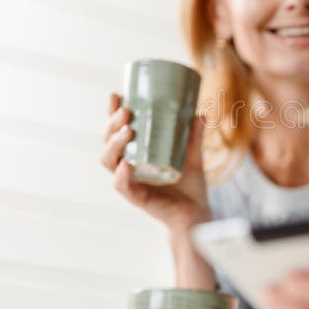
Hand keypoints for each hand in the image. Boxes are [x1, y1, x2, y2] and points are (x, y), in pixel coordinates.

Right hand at [99, 92, 211, 231]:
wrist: (197, 213)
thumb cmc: (189, 185)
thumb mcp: (193, 156)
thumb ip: (195, 137)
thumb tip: (200, 114)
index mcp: (136, 154)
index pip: (117, 131)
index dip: (112, 114)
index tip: (116, 95)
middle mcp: (128, 167)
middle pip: (108, 143)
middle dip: (112, 125)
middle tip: (126, 111)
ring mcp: (131, 182)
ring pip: (109, 161)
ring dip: (114, 144)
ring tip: (127, 131)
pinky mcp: (137, 198)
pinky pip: (123, 186)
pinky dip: (122, 175)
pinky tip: (126, 164)